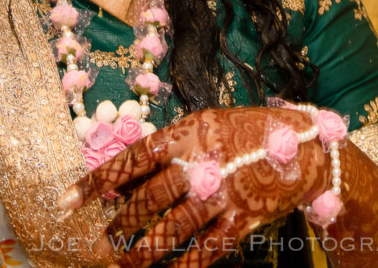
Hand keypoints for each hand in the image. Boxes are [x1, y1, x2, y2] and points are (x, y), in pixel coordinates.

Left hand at [64, 107, 329, 267]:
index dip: (97, 182)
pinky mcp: (244, 219)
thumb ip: (174, 147)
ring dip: (143, 251)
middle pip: (148, 199)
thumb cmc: (253, 133)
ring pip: (172, 229)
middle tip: (101, 243)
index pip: (133, 158)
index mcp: (191, 132)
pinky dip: (184, 266)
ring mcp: (224, 193)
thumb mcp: (211, 124)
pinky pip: (207, 250)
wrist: (310, 149)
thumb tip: (130, 177)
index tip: (67, 202)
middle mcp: (203, 162)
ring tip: (122, 264)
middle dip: (119, 226)